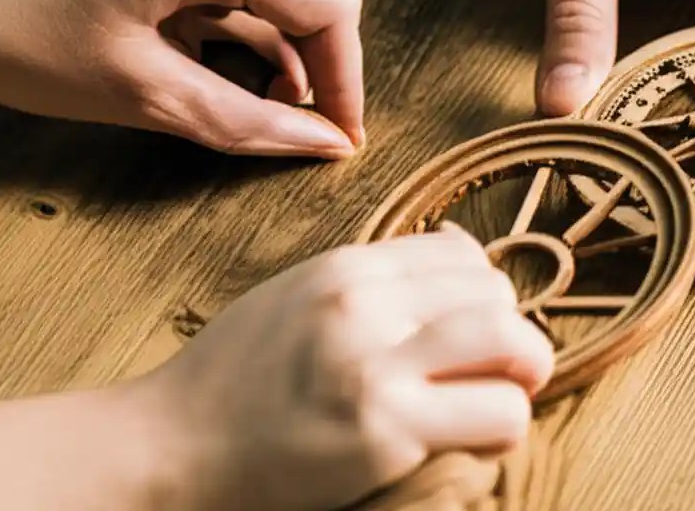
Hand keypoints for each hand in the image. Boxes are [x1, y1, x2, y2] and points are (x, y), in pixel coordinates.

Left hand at [0, 0, 366, 157]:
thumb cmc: (21, 40)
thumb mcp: (141, 95)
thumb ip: (246, 122)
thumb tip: (326, 145)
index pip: (326, 2)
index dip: (346, 76)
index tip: (341, 136)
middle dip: (331, 58)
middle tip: (311, 122)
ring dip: (301, 46)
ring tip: (276, 106)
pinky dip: (268, 32)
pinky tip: (250, 79)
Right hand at [133, 226, 553, 509]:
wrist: (171, 446)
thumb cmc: (241, 377)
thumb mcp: (304, 295)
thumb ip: (380, 276)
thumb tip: (464, 249)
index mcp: (347, 268)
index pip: (465, 256)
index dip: (484, 296)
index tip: (472, 334)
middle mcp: (364, 304)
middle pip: (497, 295)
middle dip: (511, 336)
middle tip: (493, 374)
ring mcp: (374, 366)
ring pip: (514, 344)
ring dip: (523, 377)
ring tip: (497, 403)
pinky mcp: (384, 430)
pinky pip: (498, 415)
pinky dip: (503, 430)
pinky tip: (472, 443)